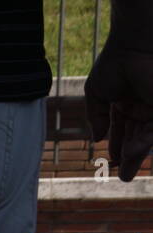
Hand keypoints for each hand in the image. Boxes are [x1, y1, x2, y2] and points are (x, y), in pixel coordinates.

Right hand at [86, 43, 152, 181]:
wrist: (132, 45)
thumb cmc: (114, 63)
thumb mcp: (97, 94)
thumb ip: (97, 116)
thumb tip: (96, 139)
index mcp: (127, 102)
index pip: (123, 130)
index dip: (118, 146)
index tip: (113, 163)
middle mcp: (144, 106)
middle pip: (137, 137)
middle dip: (131, 157)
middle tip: (125, 177)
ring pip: (146, 136)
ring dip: (136, 154)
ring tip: (127, 171)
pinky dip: (144, 142)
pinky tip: (132, 153)